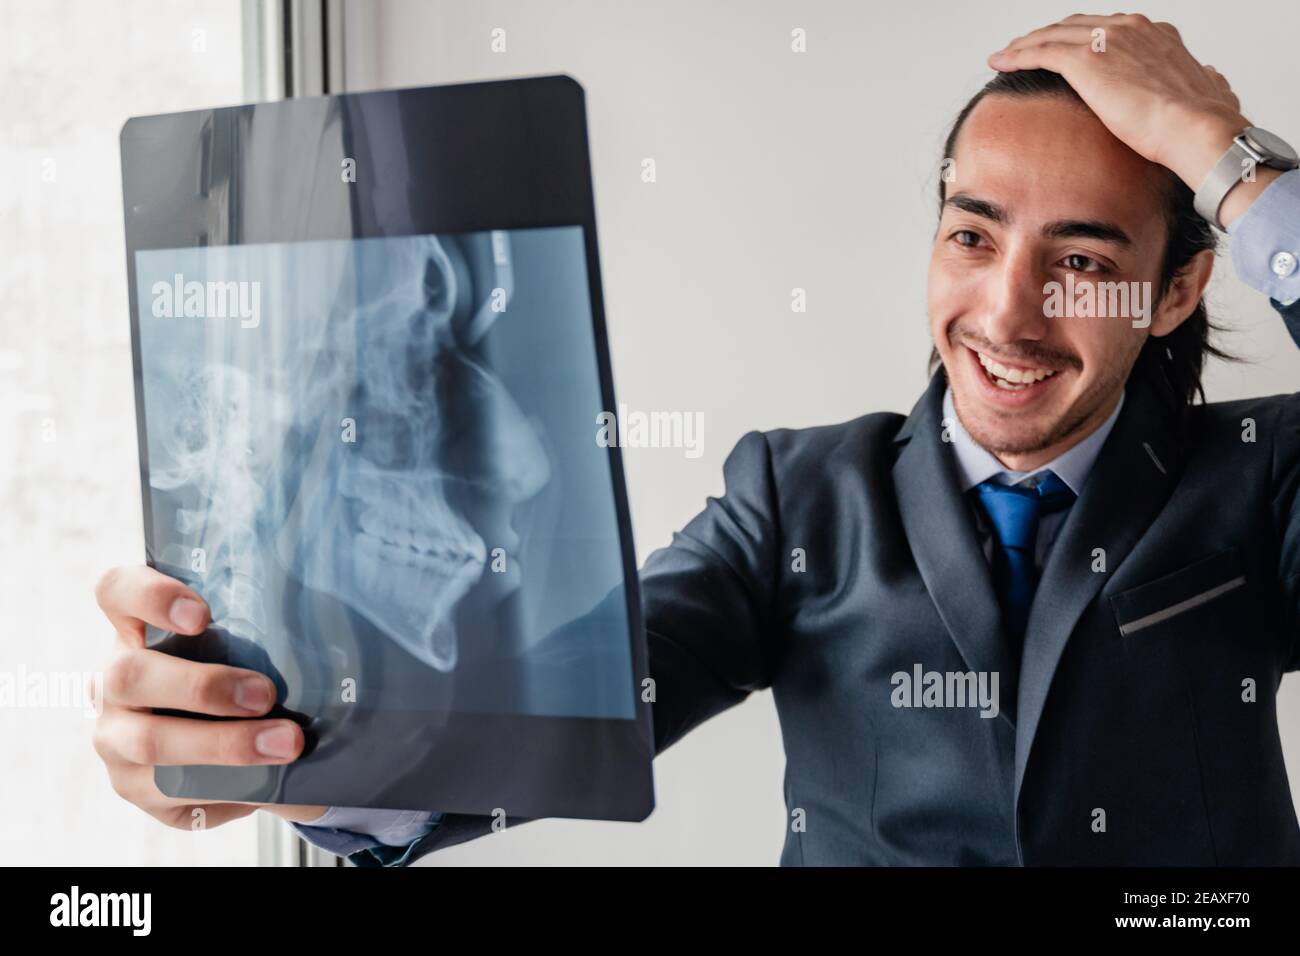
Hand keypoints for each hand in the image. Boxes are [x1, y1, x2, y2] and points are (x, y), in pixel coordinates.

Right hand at [91, 565, 327, 829]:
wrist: (232, 745)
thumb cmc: (242, 675)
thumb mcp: (245, 648)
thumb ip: (261, 634)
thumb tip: (331, 629)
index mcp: (136, 629)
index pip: (117, 592)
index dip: (150, 597)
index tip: (202, 614)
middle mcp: (113, 681)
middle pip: (130, 675)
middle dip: (203, 686)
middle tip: (266, 695)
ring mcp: (115, 738)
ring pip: (150, 743)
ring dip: (224, 745)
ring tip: (286, 745)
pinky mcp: (135, 787)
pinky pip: (171, 793)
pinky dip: (225, 788)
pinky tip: (267, 785)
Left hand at [987, 13, 1259, 204]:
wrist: (1194, 129)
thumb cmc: (1202, 121)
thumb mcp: (1210, 90)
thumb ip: (1206, 81)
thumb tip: (1213, 77)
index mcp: (1157, 35)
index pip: (1108, 28)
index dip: (1082, 38)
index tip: (1066, 51)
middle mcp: (1131, 28)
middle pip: (1076, 25)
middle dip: (1048, 36)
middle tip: (1025, 49)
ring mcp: (1106, 40)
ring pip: (1053, 34)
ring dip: (1025, 44)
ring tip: (1005, 56)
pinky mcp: (1085, 60)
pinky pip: (1039, 51)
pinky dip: (1016, 54)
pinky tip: (999, 62)